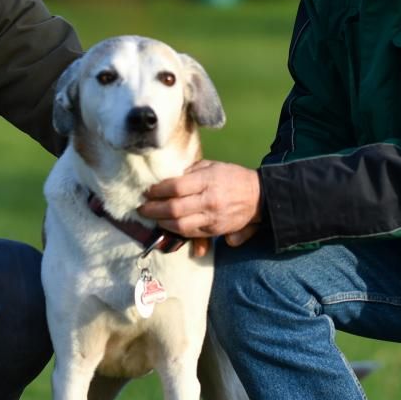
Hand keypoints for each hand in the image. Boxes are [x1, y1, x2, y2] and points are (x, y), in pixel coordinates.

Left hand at [140, 160, 263, 245]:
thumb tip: (169, 179)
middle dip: (153, 209)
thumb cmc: (232, 177)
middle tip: (141, 208)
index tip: (148, 191)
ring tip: (152, 217)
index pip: (176, 187)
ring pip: (180, 226)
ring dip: (162, 223)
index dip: (158, 190)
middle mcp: (209, 201)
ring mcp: (212, 218)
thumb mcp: (213, 166)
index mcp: (208, 181)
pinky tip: (167, 225)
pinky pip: (190, 234)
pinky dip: (175, 230)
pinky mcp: (215, 231)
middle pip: (174, 208)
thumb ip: (190, 172)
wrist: (259, 196)